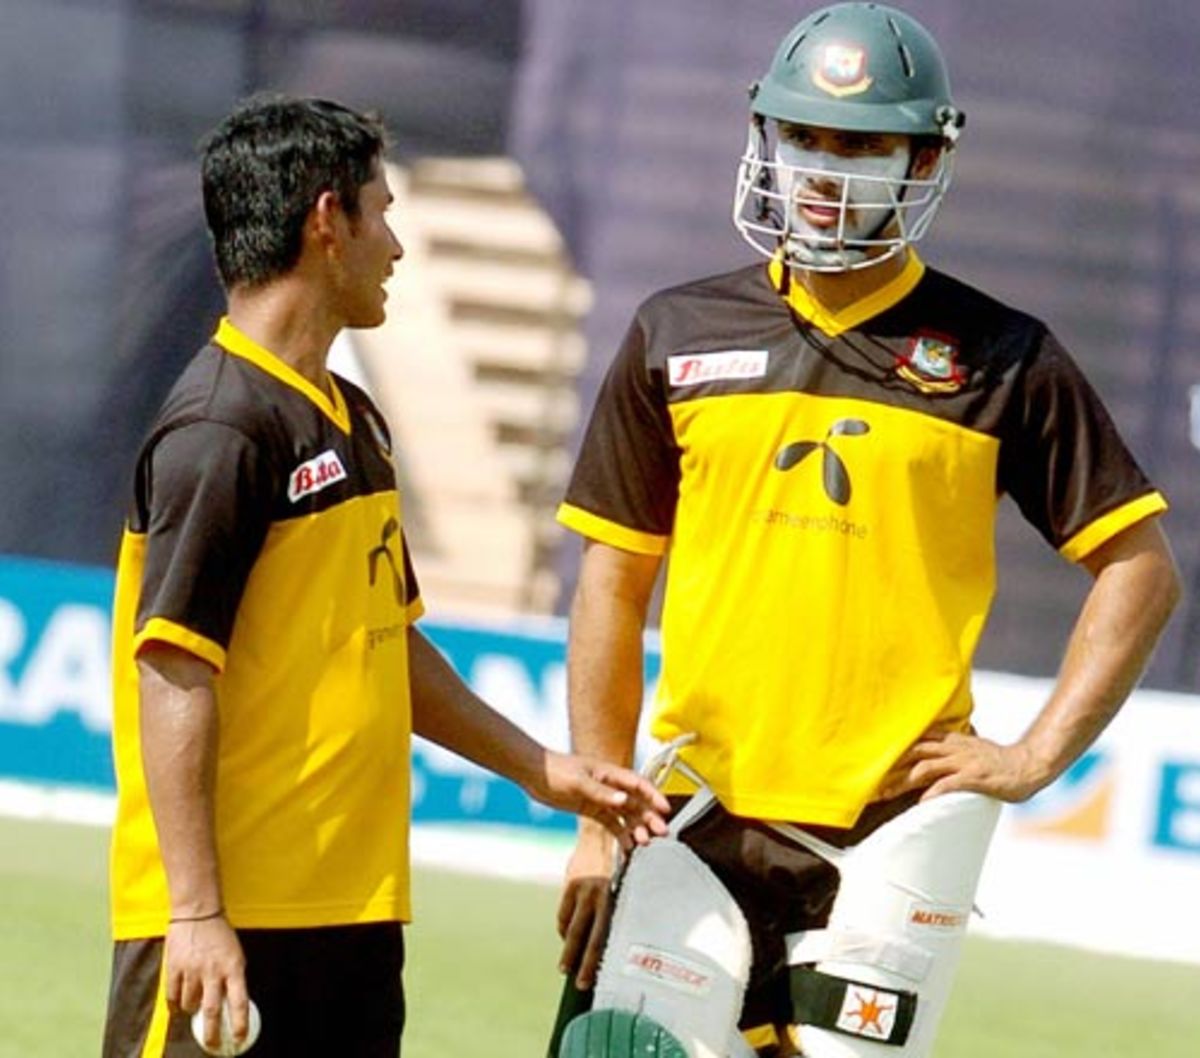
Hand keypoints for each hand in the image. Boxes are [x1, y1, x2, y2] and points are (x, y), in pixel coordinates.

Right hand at [164, 914, 251, 1051]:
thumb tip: (231, 1006)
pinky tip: (179, 1004)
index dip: (240, 1023)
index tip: (239, 1039)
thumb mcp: (235, 954)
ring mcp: (192, 970)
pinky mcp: (174, 968)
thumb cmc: (220, 935)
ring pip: (190, 1005)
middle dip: (212, 1033)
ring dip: (192, 1010)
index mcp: (234, 966)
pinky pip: (173, 996)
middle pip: (212, 1010)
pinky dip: (176, 1005)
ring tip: (194, 1006)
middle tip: (212, 1045)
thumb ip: (232, 978)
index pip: (239, 1001)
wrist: (197, 913)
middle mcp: (213, 970)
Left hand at [534, 752, 669, 850]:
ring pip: (626, 815)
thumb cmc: (557, 771)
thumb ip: (602, 792)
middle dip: (650, 817)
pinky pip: (611, 823)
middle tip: (661, 833)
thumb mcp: (579, 781)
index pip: (639, 784)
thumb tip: (624, 801)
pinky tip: (627, 846)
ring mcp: (602, 798)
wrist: (534, 774)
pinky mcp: (592, 808)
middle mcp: (610, 786)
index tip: (665, 810)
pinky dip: (620, 834)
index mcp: (610, 773)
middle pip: (636, 802)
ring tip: (645, 843)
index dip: (654, 796)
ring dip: (637, 828)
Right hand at [557, 828, 617, 989]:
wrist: (601, 831)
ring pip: (571, 928)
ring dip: (568, 949)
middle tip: (579, 985)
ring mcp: (580, 890)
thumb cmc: (621, 859)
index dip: (595, 960)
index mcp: (611, 897)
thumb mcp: (626, 881)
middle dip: (581, 963)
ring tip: (566, 968)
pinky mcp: (569, 884)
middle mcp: (595, 895)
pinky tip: (567, 938)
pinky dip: (565, 928)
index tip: (592, 978)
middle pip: (585, 937)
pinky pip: (564, 914)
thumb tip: (624, 932)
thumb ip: (621, 904)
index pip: (601, 936)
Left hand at [879, 730, 1047, 802]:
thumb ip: (949, 752)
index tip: (872, 765)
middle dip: (889, 768)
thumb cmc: (998, 761)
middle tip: (871, 784)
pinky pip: (947, 784)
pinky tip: (920, 805)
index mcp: (950, 740)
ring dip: (902, 782)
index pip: (914, 743)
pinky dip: (931, 794)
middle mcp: (952, 748)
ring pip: (923, 767)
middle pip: (911, 753)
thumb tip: (929, 761)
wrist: (1028, 765)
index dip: (892, 754)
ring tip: (885, 795)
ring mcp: (962, 761)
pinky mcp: (974, 777)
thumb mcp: (970, 749)